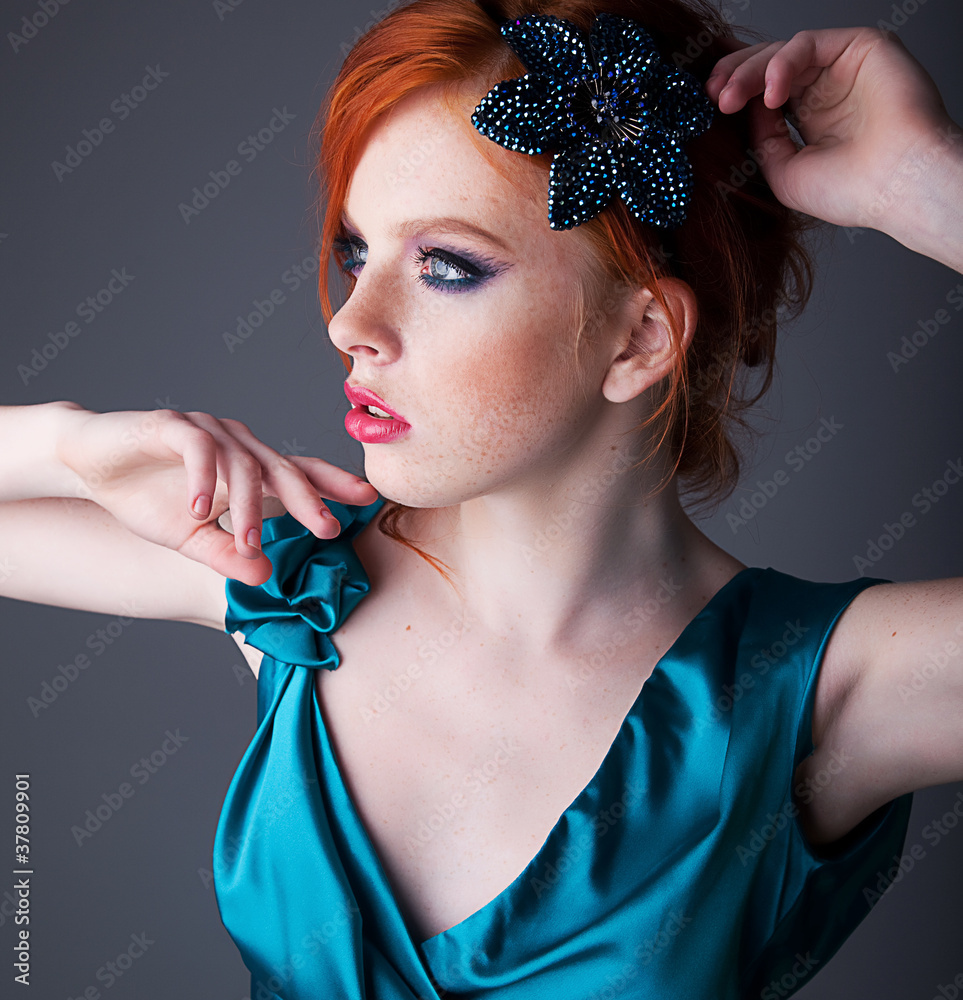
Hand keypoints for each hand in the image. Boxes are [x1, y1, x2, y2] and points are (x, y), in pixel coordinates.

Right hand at [54, 404, 378, 584]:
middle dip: (309, 499)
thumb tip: (264, 575)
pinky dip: (202, 478)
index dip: (334, 483)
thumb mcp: (191, 538)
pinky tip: (200, 508)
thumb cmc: (146, 496)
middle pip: (283, 468)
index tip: (368, 500)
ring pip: (243, 465)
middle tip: (328, 529)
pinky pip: (198, 448)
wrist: (88, 463)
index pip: (300, 472)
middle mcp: (238, 442)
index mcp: (250, 466)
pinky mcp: (173, 424)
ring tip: (249, 542)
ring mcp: (208, 429)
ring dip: (247, 507)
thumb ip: (227, 554)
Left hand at [704, 27, 958, 231]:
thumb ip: (761, 139)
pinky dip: (782, 63)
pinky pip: (809, 43)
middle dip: (734, 79)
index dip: (734, 96)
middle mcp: (827, 89)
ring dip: (750, 72)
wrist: (896, 186)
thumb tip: (744, 109)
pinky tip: (770, 93)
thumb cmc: (850, 191)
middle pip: (769, 68)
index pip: (763, 94)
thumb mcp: (784, 172)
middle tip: (711, 97)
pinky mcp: (861, 47)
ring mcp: (844, 67)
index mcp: (811, 117)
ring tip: (727, 99)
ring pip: (784, 53)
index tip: (705, 108)